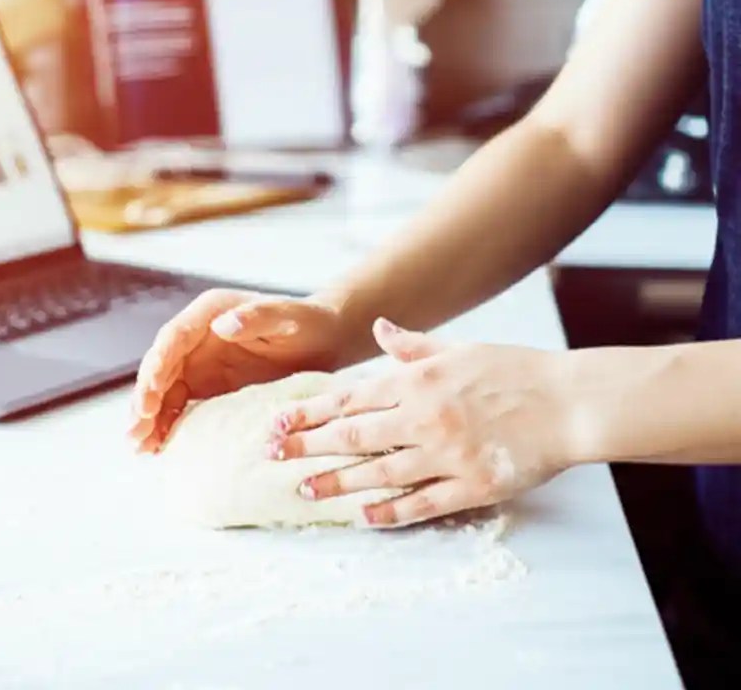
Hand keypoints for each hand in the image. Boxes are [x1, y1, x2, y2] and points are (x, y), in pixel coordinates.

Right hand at [129, 289, 347, 452]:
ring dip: (148, 417)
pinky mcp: (205, 385)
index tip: (149, 391)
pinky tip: (155, 446)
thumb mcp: (287, 317)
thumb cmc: (308, 323)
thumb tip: (222, 326)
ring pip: (162, 390)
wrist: (324, 340)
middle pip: (160, 366)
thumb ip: (257, 317)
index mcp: (208, 313)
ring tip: (138, 446)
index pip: (173, 338)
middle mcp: (196, 337)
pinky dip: (165, 424)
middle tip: (136, 429)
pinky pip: (178, 406)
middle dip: (145, 398)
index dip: (158, 364)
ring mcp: (197, 362)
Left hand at [270, 318, 582, 526]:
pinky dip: (390, 512)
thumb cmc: (516, 371)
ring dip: (338, 483)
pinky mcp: (473, 484)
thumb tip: (379, 328)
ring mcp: (447, 453)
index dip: (310, 412)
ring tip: (307, 491)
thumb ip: (413, 347)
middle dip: (308, 447)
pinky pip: (422, 503)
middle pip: (352, 436)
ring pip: (379, 472)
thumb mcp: (460, 349)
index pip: (350, 398)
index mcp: (418, 381)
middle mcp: (425, 416)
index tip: (278, 422)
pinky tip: (363, 517)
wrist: (572, 401)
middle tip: (272, 457)